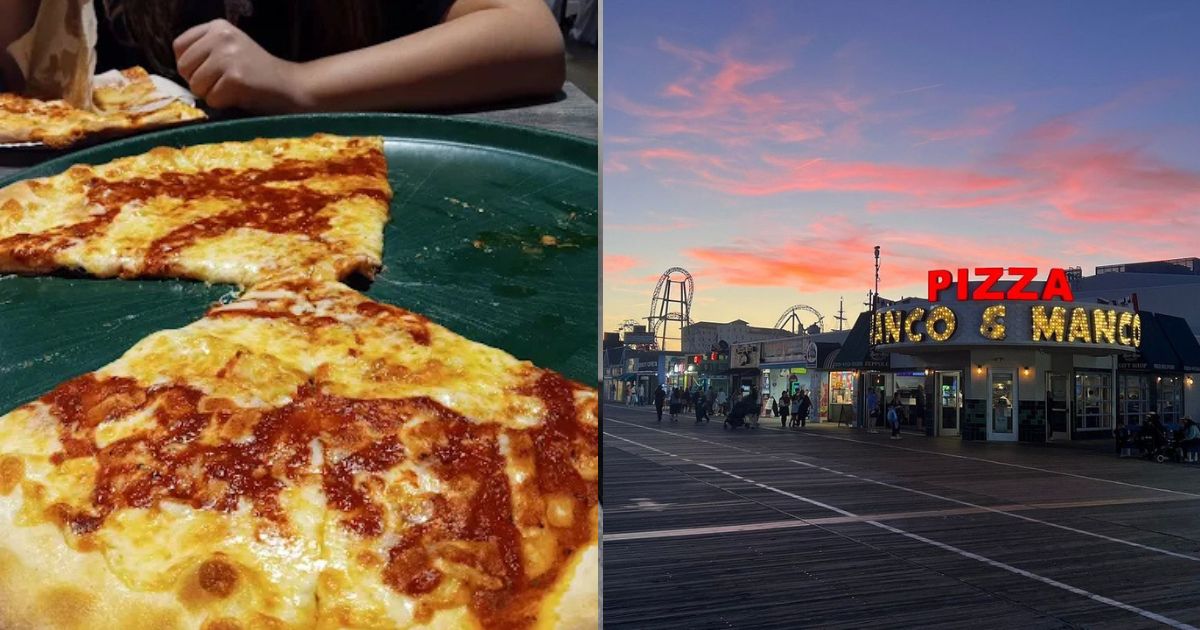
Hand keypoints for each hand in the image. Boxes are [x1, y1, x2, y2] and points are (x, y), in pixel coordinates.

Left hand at [173, 19, 308, 111]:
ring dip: (212, 94)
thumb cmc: (258, 73)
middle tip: (223, 83)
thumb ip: (205, 51)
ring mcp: (228, 57)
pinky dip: (224, 104)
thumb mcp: (230, 50)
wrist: (292, 87)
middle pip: (184, 68)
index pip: (179, 46)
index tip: (209, 72)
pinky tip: (241, 96)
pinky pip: (212, 99)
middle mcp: (222, 36)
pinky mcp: (235, 78)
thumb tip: (179, 69)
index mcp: (218, 26)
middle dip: (200, 82)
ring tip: (233, 89)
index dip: (190, 65)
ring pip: (196, 85)